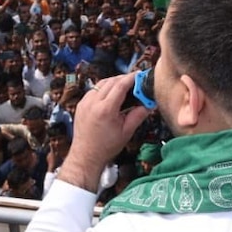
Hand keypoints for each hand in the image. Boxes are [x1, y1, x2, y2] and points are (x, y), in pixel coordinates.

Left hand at [59, 72, 149, 191]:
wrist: (86, 156)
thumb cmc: (107, 146)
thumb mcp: (127, 131)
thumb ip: (139, 114)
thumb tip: (150, 103)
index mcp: (106, 109)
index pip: (121, 85)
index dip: (132, 78)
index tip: (141, 75)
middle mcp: (93, 102)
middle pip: (111, 81)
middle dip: (124, 78)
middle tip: (136, 81)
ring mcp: (85, 102)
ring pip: (101, 83)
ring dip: (114, 82)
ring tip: (125, 86)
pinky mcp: (81, 105)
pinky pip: (94, 90)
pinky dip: (104, 88)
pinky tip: (111, 94)